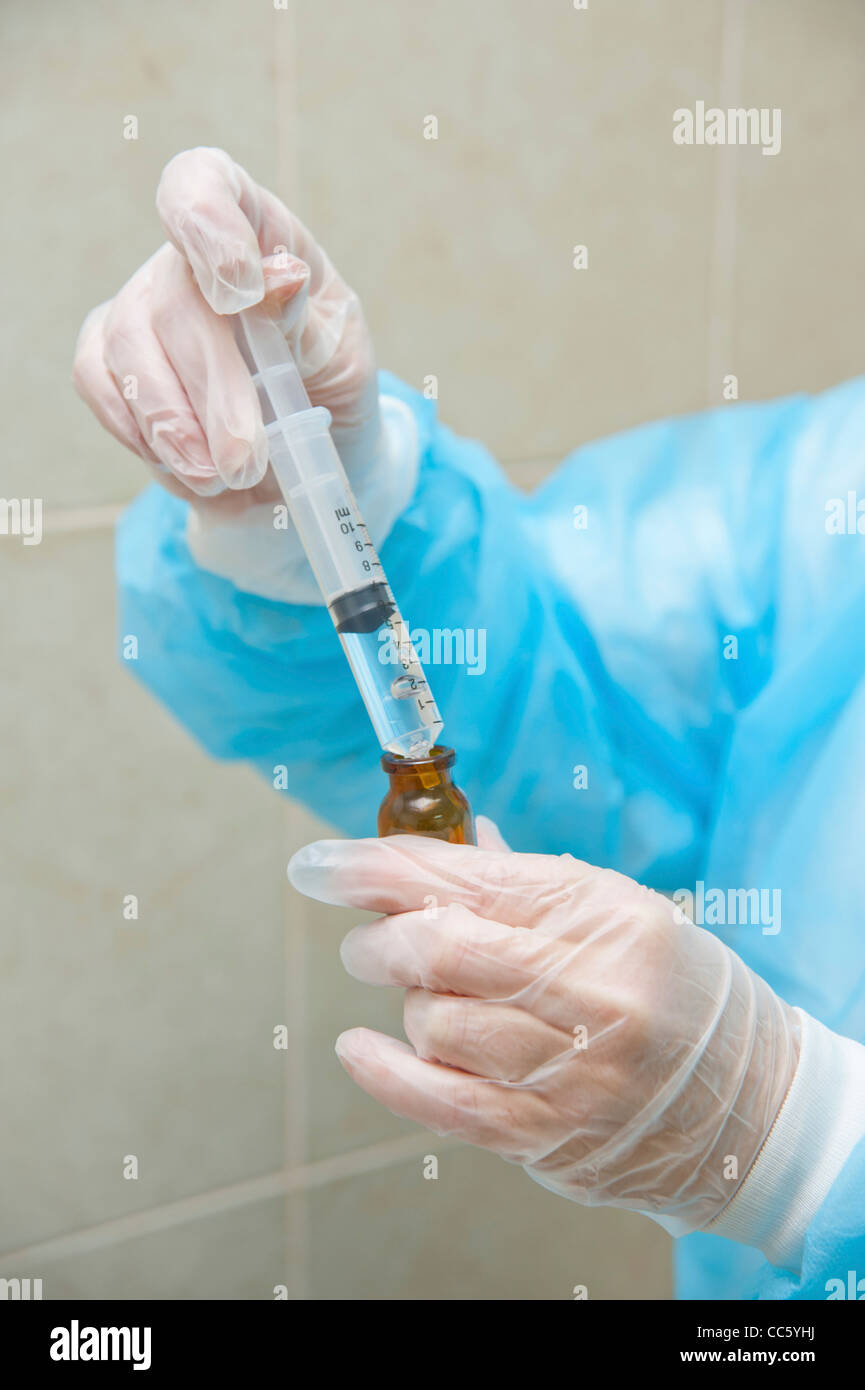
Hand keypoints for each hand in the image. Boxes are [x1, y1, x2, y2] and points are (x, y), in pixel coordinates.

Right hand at [73, 147, 407, 599]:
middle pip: (174, 302)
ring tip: (222, 479)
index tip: (236, 290)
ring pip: (128, 348)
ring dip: (173, 425)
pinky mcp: (110, 359)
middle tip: (246, 461)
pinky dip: (142, 435)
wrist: (306, 452)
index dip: (207, 223)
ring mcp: (141, 306)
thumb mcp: (342, 353)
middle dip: (211, 390)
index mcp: (255, 231)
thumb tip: (282, 277)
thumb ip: (306, 320)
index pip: (205, 185)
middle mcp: (185, 260)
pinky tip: (189, 470)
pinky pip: (98, 383)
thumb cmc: (329, 385)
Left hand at [288, 822, 799, 1231]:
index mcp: (603, 913)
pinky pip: (441, 1101)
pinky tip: (360, 1049)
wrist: (749, 1103)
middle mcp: (590, 986)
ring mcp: (572, 1067)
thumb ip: (517, 886)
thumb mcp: (613, 911)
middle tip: (374, 944)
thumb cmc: (671, 990)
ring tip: (440, 1005)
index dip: (375, 869)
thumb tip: (427, 852)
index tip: (319, 865)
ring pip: (433, 1022)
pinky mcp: (551, 1132)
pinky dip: (386, 1072)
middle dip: (382, 940)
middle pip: (437, 947)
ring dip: (411, 1007)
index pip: (464, 879)